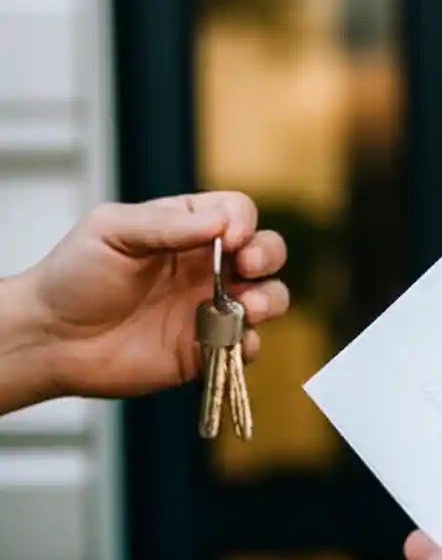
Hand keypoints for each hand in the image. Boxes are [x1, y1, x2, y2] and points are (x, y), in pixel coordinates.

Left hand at [21, 192, 287, 397]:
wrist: (53, 339)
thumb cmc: (74, 277)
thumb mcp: (111, 231)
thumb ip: (165, 223)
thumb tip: (221, 223)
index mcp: (187, 230)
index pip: (237, 212)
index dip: (242, 221)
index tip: (228, 237)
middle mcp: (207, 266)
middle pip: (267, 250)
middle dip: (268, 254)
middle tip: (248, 265)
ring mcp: (211, 307)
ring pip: (269, 296)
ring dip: (269, 299)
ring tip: (247, 307)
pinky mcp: (208, 347)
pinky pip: (248, 344)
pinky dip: (250, 343)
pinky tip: (231, 340)